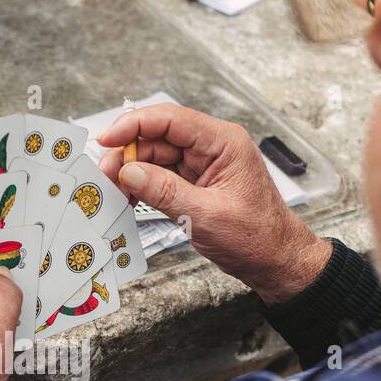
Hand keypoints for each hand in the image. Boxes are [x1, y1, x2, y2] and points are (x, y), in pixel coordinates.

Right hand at [97, 103, 330, 304]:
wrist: (276, 260)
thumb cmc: (257, 237)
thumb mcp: (205, 216)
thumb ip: (164, 191)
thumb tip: (128, 172)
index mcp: (223, 142)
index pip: (170, 119)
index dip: (133, 125)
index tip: (106, 139)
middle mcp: (213, 147)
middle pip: (158, 137)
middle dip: (127, 154)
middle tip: (104, 176)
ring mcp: (203, 165)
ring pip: (156, 157)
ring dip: (132, 172)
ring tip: (114, 192)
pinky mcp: (196, 183)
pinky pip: (162, 176)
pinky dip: (143, 185)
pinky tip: (130, 198)